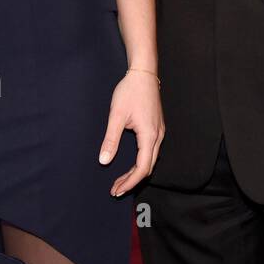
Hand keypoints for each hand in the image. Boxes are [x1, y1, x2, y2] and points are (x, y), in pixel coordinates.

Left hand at [99, 70, 163, 196]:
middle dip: (132, 181)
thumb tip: (104, 161)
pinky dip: (140, 162)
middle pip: (148, 167)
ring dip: (136, 172)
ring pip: (150, 160)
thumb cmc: (130, 91)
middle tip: (116, 189)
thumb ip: (111, 139)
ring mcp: (159, 132)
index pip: (142, 168)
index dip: (130, 182)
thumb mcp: (116, 115)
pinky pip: (151, 151)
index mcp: (149, 135)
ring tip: (120, 180)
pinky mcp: (156, 128)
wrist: (143, 73)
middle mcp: (157, 136)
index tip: (117, 190)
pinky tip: (129, 164)